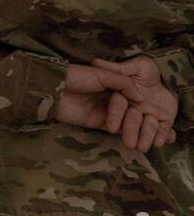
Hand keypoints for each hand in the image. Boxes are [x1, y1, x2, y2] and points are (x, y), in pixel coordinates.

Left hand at [57, 60, 174, 153]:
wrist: (52, 90)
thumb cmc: (76, 77)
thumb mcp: (102, 75)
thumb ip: (123, 83)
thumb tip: (141, 98)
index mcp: (113, 83)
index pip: (133, 94)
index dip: (146, 103)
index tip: (161, 113)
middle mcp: (111, 97)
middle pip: (132, 110)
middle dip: (146, 120)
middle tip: (163, 131)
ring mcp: (104, 111)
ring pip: (126, 121)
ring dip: (139, 129)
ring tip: (155, 140)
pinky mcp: (97, 123)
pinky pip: (115, 129)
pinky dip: (127, 134)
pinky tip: (141, 139)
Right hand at [89, 56, 178, 151]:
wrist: (168, 71)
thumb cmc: (147, 67)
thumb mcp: (135, 66)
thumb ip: (116, 67)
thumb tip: (96, 61)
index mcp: (124, 96)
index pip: (117, 106)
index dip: (115, 116)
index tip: (111, 127)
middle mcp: (135, 108)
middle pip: (130, 120)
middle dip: (130, 132)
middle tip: (129, 144)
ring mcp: (149, 114)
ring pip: (146, 127)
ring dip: (146, 137)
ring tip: (144, 147)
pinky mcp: (164, 118)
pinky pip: (163, 128)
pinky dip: (165, 135)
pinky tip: (166, 140)